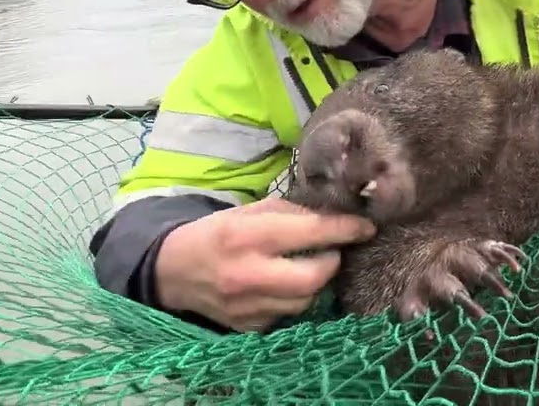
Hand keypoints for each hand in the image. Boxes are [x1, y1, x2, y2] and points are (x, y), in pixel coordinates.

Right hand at [154, 196, 375, 332]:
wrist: (172, 271)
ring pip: (306, 300)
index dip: (346, 229)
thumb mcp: (250, 211)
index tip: (366, 227)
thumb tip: (336, 216)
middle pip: (316, 275)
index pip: (312, 233)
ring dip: (316, 282)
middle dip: (332, 260)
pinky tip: (286, 285)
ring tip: (308, 266)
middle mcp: (249, 274)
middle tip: (331, 250)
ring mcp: (248, 307)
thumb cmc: (217, 233)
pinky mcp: (248, 327)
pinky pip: (288, 315)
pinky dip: (295, 299)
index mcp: (249, 236)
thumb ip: (293, 213)